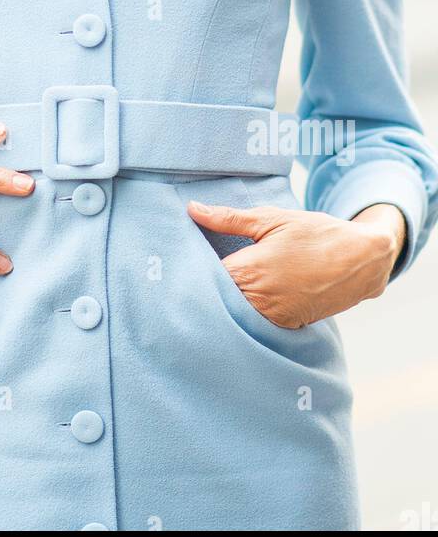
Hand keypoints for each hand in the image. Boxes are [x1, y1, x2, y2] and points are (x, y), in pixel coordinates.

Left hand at [186, 200, 404, 327]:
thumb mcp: (272, 219)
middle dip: (202, 289)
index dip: (189, 271)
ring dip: (223, 304)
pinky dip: (244, 314)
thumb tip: (192, 210)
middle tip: (180, 283)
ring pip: (234, 314)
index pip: (204, 278)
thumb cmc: (315, 234)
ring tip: (207, 292)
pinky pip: (254, 322)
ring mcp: (273, 317)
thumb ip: (228, 218)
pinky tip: (237, 302)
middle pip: (215, 300)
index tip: (174, 266)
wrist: (362, 259)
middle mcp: (259, 299)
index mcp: (251, 270)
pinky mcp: (286, 326)